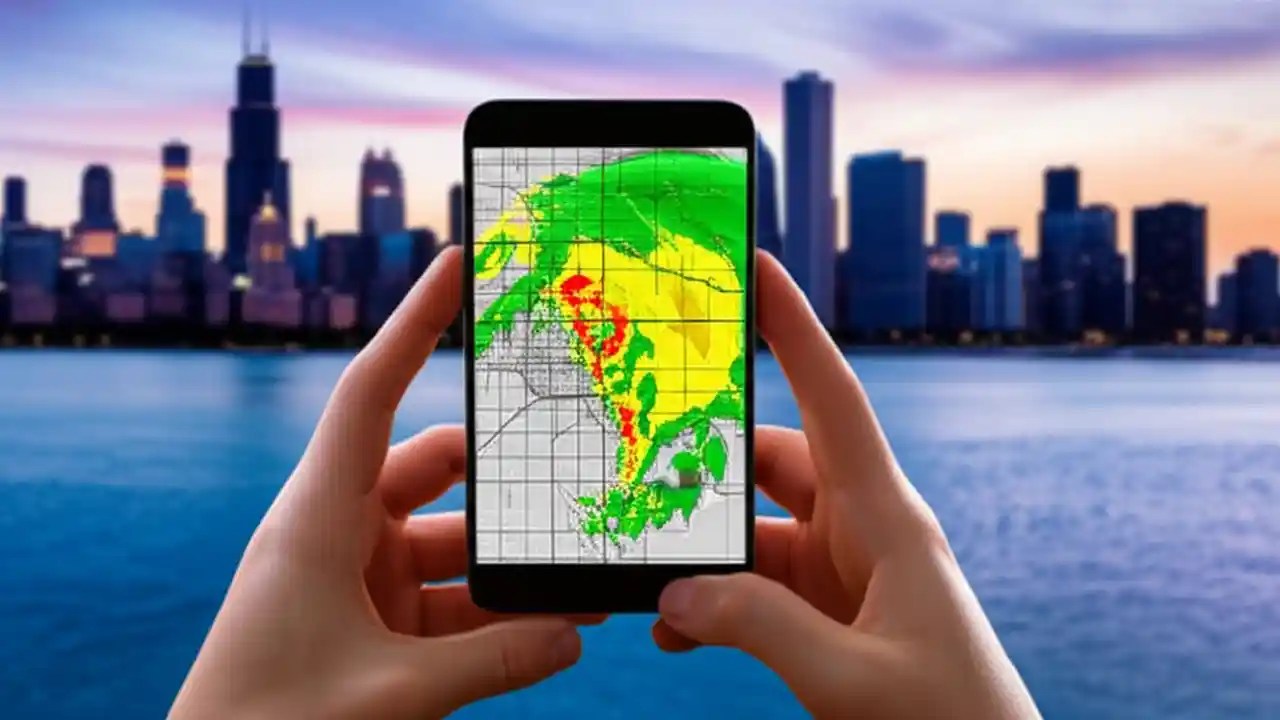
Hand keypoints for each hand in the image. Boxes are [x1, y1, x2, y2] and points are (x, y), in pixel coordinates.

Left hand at [171, 248, 592, 719]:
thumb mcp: (393, 693)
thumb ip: (494, 661)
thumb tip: (575, 633)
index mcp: (318, 516)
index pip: (371, 392)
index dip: (414, 321)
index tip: (458, 262)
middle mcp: (338, 530)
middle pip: (433, 468)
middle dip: (504, 476)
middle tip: (570, 461)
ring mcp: (357, 576)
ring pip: (452, 543)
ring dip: (510, 563)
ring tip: (582, 576)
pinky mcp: (372, 621)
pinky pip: (448, 598)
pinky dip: (495, 612)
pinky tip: (549, 628)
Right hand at [652, 251, 1040, 718]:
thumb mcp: (851, 679)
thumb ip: (760, 630)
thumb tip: (674, 592)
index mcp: (885, 519)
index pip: (831, 398)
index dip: (794, 327)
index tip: (756, 265)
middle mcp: (862, 529)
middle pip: (770, 461)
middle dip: (705, 462)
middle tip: (636, 453)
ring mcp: (844, 571)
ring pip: (754, 528)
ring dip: (702, 550)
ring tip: (644, 569)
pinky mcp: (829, 612)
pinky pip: (757, 584)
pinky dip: (713, 599)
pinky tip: (677, 629)